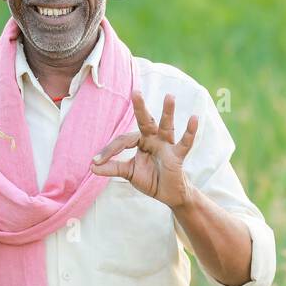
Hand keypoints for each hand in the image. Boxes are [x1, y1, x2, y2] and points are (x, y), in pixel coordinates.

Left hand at [90, 90, 198, 208]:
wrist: (168, 194)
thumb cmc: (150, 178)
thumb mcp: (128, 172)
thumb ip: (112, 168)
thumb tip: (91, 167)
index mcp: (140, 141)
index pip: (123, 140)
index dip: (109, 151)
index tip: (96, 162)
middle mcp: (153, 138)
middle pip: (146, 120)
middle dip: (140, 107)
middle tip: (135, 92)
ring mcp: (166, 145)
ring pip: (167, 125)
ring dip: (168, 111)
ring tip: (170, 96)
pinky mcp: (177, 155)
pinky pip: (184, 143)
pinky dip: (190, 132)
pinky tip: (194, 118)